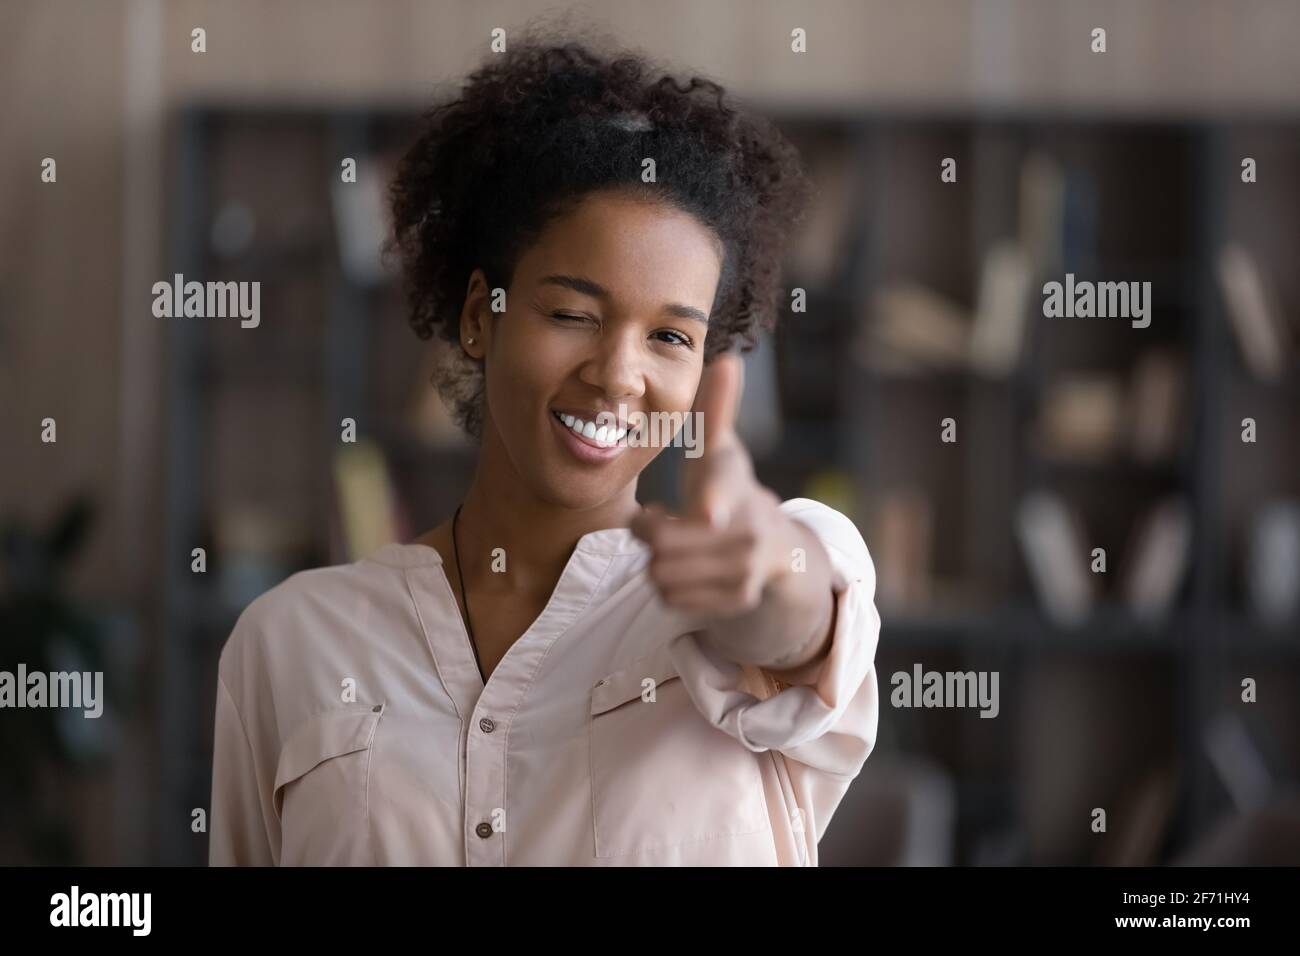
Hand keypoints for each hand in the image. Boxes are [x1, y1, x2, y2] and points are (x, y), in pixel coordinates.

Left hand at [630, 353, 792, 615]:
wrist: (775, 548)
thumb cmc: (729, 488)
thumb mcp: (720, 450)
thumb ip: (717, 409)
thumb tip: (727, 359)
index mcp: (735, 486)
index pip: (720, 493)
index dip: (712, 501)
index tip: (707, 512)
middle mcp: (746, 531)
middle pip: (661, 544)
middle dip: (648, 533)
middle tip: (659, 520)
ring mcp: (744, 570)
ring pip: (661, 575)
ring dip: (656, 562)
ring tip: (675, 544)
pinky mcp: (736, 601)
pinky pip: (671, 600)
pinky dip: (669, 587)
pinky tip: (686, 569)